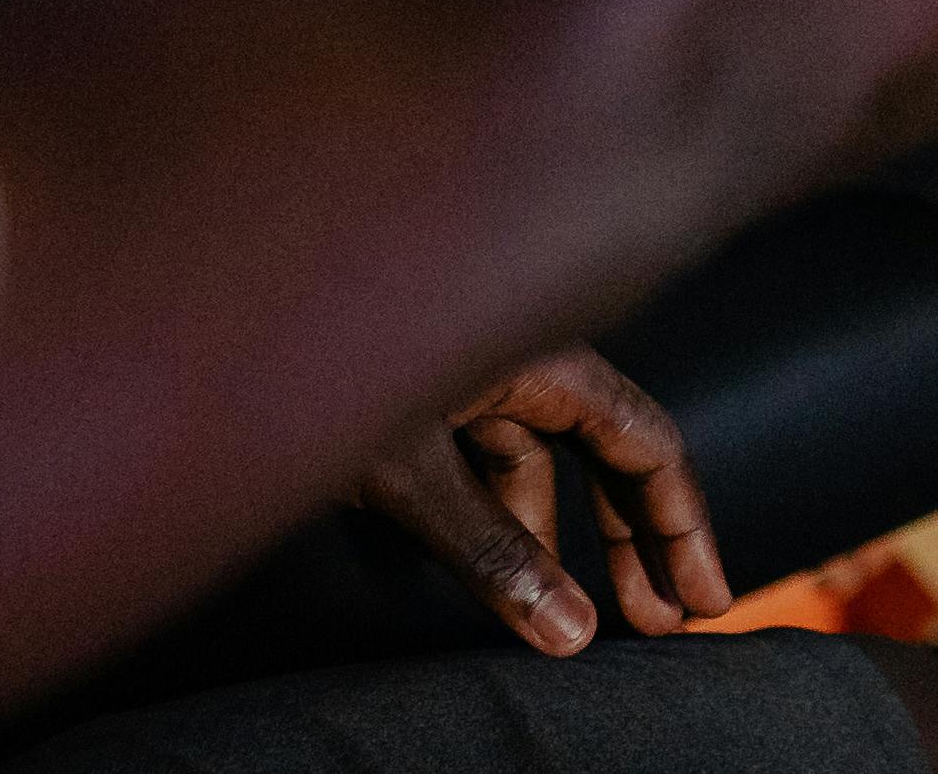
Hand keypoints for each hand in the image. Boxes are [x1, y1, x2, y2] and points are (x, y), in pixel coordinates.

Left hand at [355, 347, 727, 654]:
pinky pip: (494, 468)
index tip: (704, 598)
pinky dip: (513, 525)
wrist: (233, 305)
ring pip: (543, 468)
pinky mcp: (430, 406)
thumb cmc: (322, 359)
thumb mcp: (414, 474)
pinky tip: (512, 581)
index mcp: (542, 354)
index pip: (643, 440)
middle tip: (663, 624)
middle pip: (606, 453)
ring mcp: (474, 382)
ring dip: (569, 544)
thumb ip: (494, 553)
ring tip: (583, 624)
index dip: (681, 522)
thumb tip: (572, 633)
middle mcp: (521, 359)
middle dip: (637, 540)